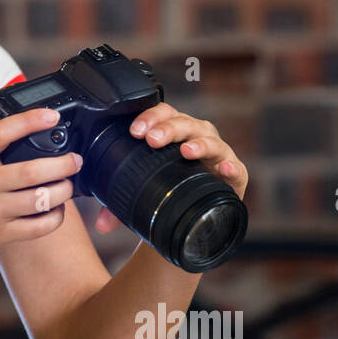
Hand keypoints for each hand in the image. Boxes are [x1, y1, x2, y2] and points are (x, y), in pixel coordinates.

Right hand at [0, 108, 82, 263]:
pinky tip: (56, 208)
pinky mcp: (0, 234)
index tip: (51, 116)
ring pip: (38, 200)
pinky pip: (37, 227)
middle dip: (62, 164)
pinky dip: (55, 217)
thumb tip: (5, 112)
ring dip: (62, 191)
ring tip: (67, 184)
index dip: (29, 121)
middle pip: (30, 171)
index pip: (1, 133)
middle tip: (74, 160)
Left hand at [92, 101, 248, 233]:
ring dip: (199, 143)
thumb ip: (117, 207)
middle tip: (153, 139)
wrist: (193, 216)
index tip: (135, 130)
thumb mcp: (139, 195)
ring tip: (187, 151)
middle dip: (168, 128)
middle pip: (184, 123)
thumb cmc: (165, 193)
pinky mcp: (234, 174)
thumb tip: (101, 224)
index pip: (161, 114)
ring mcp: (217, 154)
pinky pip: (235, 168)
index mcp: (172, 133)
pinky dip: (230, 167)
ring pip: (210, 140)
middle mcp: (196, 137)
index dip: (149, 117)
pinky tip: (223, 169)